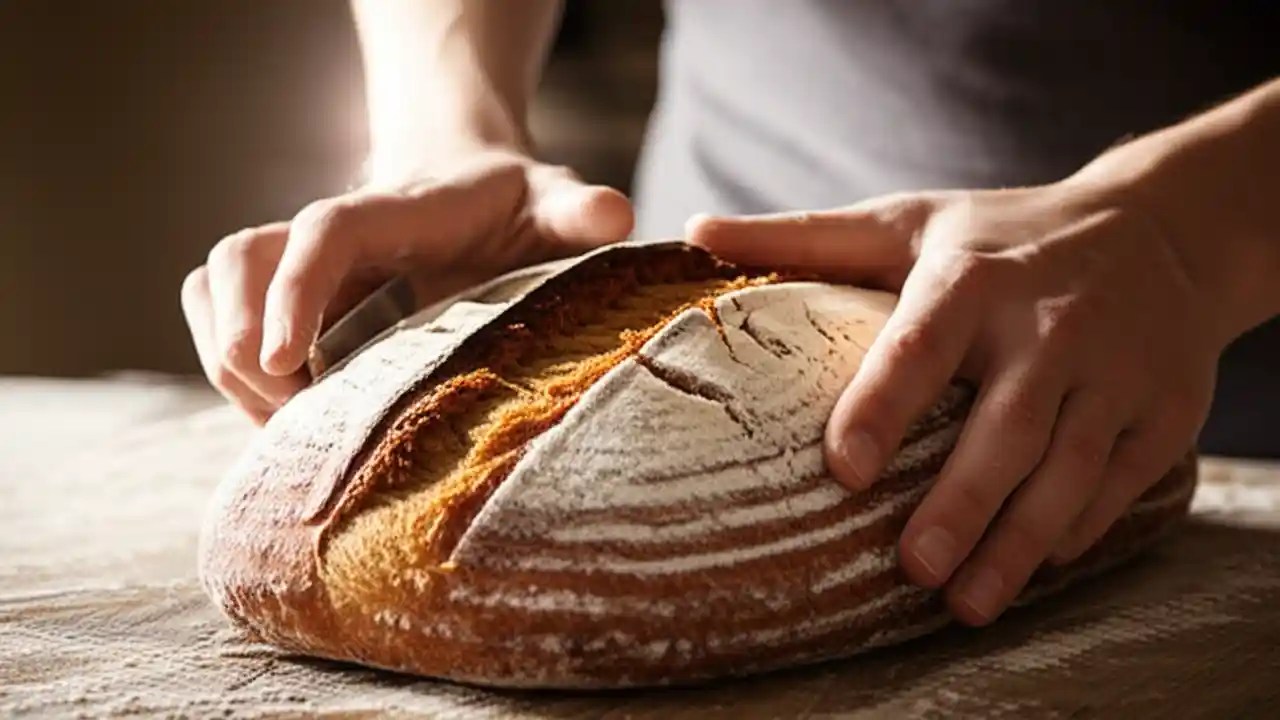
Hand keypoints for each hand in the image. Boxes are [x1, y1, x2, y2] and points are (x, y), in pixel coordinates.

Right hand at [181, 150, 632, 422]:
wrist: (472, 187)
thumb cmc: (518, 207)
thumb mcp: (555, 205)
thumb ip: (580, 212)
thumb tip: (616, 217)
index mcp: (395, 211)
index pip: (324, 232)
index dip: (295, 290)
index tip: (288, 362)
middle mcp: (331, 230)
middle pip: (240, 259)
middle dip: (244, 342)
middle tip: (296, 419)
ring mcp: (300, 262)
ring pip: (214, 287)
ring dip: (229, 361)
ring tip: (287, 429)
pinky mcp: (289, 295)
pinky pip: (224, 320)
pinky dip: (232, 370)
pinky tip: (288, 420)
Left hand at [688, 181, 1221, 624]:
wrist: (1163, 230)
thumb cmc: (1004, 236)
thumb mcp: (908, 221)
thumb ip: (805, 237)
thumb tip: (693, 236)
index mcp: (973, 276)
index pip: (922, 344)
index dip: (884, 405)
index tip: (843, 469)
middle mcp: (1051, 324)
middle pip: (1006, 427)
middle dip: (960, 504)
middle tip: (912, 568)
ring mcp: (1116, 370)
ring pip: (1068, 469)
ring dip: (1019, 543)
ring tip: (965, 602)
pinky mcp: (1163, 409)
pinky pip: (1117, 480)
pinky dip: (1077, 528)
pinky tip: (1033, 566)